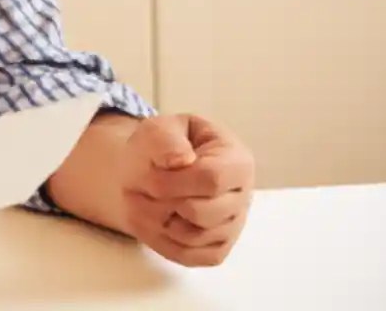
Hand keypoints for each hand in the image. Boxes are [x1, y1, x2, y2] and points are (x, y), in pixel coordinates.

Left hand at [120, 114, 254, 266]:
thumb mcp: (158, 129)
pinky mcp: (216, 250)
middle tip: (142, 186)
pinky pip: (189, 255)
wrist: (149, 172)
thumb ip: (166, 139)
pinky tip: (156, 217)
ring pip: (193, 237)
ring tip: (145, 199)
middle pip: (202, 212)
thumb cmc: (159, 149)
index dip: (174, 181)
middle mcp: (243, 197)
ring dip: (157, 219)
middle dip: (161, 201)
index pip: (212, 179)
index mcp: (237, 161)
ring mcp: (232, 227)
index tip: (149, 174)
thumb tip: (182, 160)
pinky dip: (162, 239)